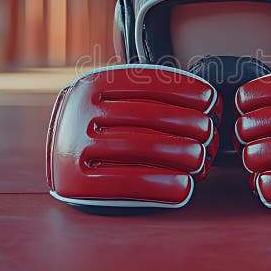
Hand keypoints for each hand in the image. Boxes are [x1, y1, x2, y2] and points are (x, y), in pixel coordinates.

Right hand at [47, 65, 219, 207]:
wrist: (59, 154)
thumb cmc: (103, 124)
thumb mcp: (113, 99)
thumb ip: (147, 94)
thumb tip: (208, 102)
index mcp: (92, 84)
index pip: (147, 83)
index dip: (186, 91)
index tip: (212, 101)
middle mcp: (80, 111)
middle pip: (149, 116)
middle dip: (189, 124)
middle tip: (210, 134)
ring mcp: (74, 146)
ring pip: (141, 148)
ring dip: (181, 154)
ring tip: (202, 159)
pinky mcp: (74, 180)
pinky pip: (127, 183)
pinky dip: (161, 185)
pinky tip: (184, 187)